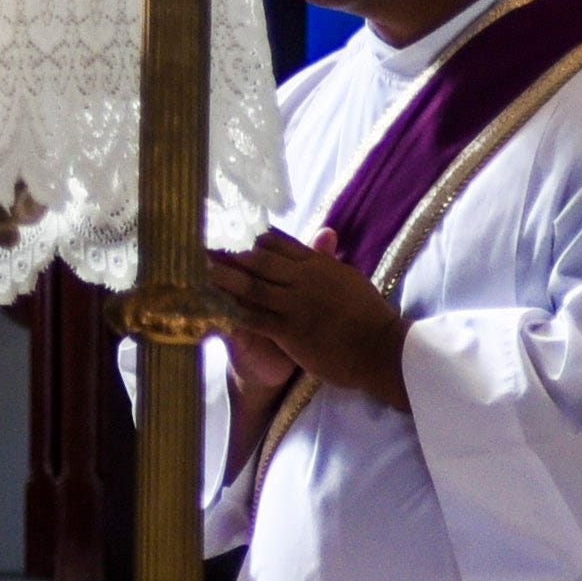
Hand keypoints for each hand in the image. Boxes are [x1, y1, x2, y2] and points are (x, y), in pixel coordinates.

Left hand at [211, 227, 406, 410]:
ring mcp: (295, 305)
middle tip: (203, 252)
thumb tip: (325, 231)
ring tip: (199, 273)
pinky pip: (254, 318)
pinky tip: (214, 309)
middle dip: (230, 257)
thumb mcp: (349, 277)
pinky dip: (232, 312)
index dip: (253, 243)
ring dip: (223, 279)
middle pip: (259, 261)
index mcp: (318, 265)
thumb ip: (329, 257)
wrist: (381, 349)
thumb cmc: (369, 315)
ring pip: (251, 286)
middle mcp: (304, 279)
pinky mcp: (290, 331)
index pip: (279, 244)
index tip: (233, 241)